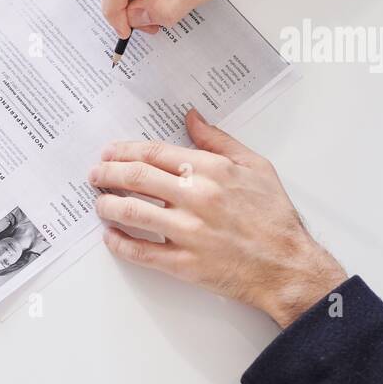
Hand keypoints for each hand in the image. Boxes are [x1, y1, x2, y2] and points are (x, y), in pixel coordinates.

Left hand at [89, 109, 346, 327]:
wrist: (287, 266)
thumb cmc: (274, 217)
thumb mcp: (255, 166)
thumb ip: (219, 140)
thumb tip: (192, 117)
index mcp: (211, 170)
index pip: (154, 153)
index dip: (124, 151)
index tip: (109, 153)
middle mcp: (196, 197)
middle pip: (136, 178)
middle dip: (107, 174)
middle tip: (95, 175)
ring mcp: (188, 232)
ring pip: (131, 212)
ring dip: (107, 205)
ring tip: (99, 202)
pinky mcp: (184, 264)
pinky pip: (140, 251)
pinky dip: (119, 242)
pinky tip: (111, 236)